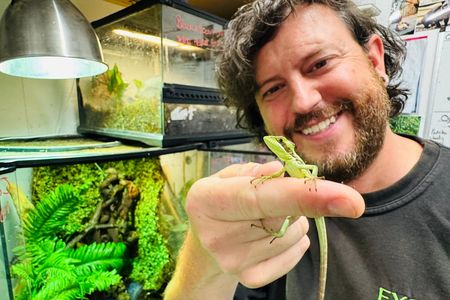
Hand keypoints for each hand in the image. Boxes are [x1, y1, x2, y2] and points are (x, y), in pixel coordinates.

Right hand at [185, 161, 364, 288]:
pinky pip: (296, 252)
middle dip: (298, 200)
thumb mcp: (230, 176)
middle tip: (290, 192)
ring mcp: (233, 262)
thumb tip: (282, 172)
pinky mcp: (251, 278)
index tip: (349, 199)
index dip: (303, 195)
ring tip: (271, 213)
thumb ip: (255, 171)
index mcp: (205, 199)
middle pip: (282, 217)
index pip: (259, 197)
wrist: (208, 239)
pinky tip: (274, 232)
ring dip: (294, 218)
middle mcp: (216, 235)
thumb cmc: (224, 198)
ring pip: (294, 233)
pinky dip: (295, 239)